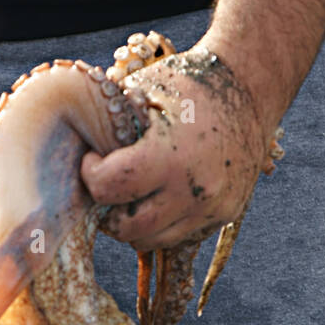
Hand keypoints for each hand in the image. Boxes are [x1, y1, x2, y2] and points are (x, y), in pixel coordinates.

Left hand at [80, 43, 273, 252]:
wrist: (251, 88)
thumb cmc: (189, 84)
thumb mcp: (144, 91)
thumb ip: (110, 123)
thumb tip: (72, 146)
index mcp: (171, 157)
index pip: (109, 188)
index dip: (91, 175)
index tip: (93, 159)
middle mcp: (195, 191)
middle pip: (129, 230)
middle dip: (109, 211)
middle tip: (107, 186)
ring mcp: (213, 209)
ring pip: (154, 241)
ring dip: (134, 223)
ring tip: (131, 194)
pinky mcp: (224, 216)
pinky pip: (180, 235)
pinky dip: (163, 222)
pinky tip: (160, 195)